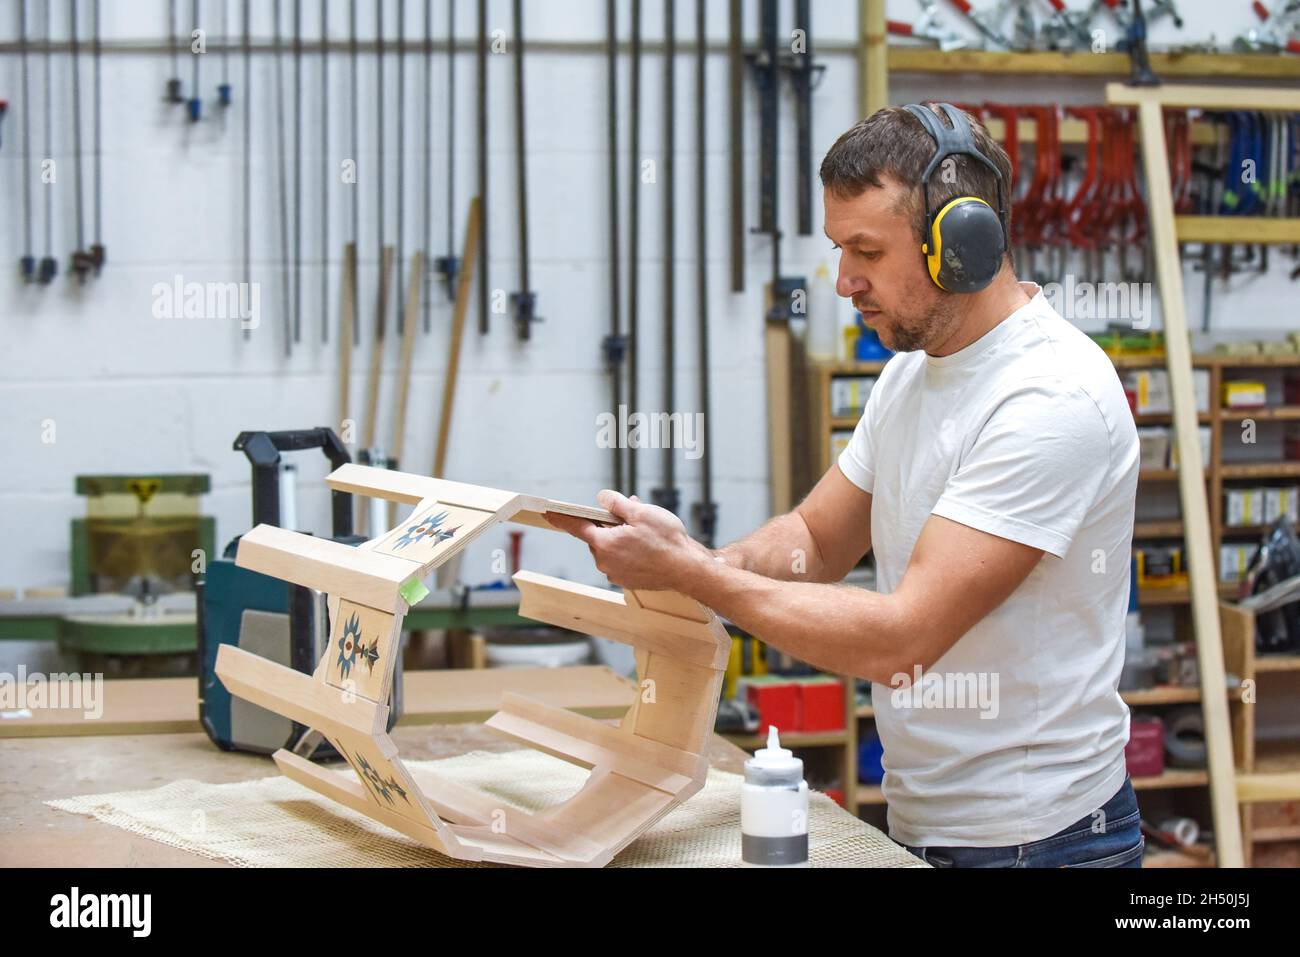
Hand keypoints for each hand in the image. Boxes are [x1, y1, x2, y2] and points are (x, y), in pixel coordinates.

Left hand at [545, 490, 709, 592]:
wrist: (687, 569)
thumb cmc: (666, 540)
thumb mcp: (641, 512)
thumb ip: (616, 504)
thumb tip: (601, 498)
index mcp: (604, 544)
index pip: (576, 527)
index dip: (561, 518)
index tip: (547, 513)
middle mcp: (605, 562)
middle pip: (598, 537)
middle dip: (609, 524)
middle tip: (631, 514)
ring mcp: (616, 574)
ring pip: (611, 548)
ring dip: (621, 537)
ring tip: (644, 531)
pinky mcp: (627, 581)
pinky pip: (621, 560)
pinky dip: (629, 551)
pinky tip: (647, 545)